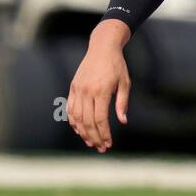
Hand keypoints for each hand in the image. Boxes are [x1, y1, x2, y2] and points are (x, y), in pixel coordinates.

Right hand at [67, 20, 130, 152]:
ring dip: (83, 132)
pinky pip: (70, 108)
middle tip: (101, 148)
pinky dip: (73, 121)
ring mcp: (78, 89)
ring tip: (91, 142)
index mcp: (101, 91)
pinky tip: (79, 130)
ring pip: (77, 117)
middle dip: (94, 137)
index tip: (108, 143)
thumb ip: (122, 103)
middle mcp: (87, 91)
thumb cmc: (117, 66)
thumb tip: (123, 121)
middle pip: (88, 121)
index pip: (100, 119)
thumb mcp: (125, 83)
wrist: (102, 47)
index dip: (104, 134)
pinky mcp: (73, 87)